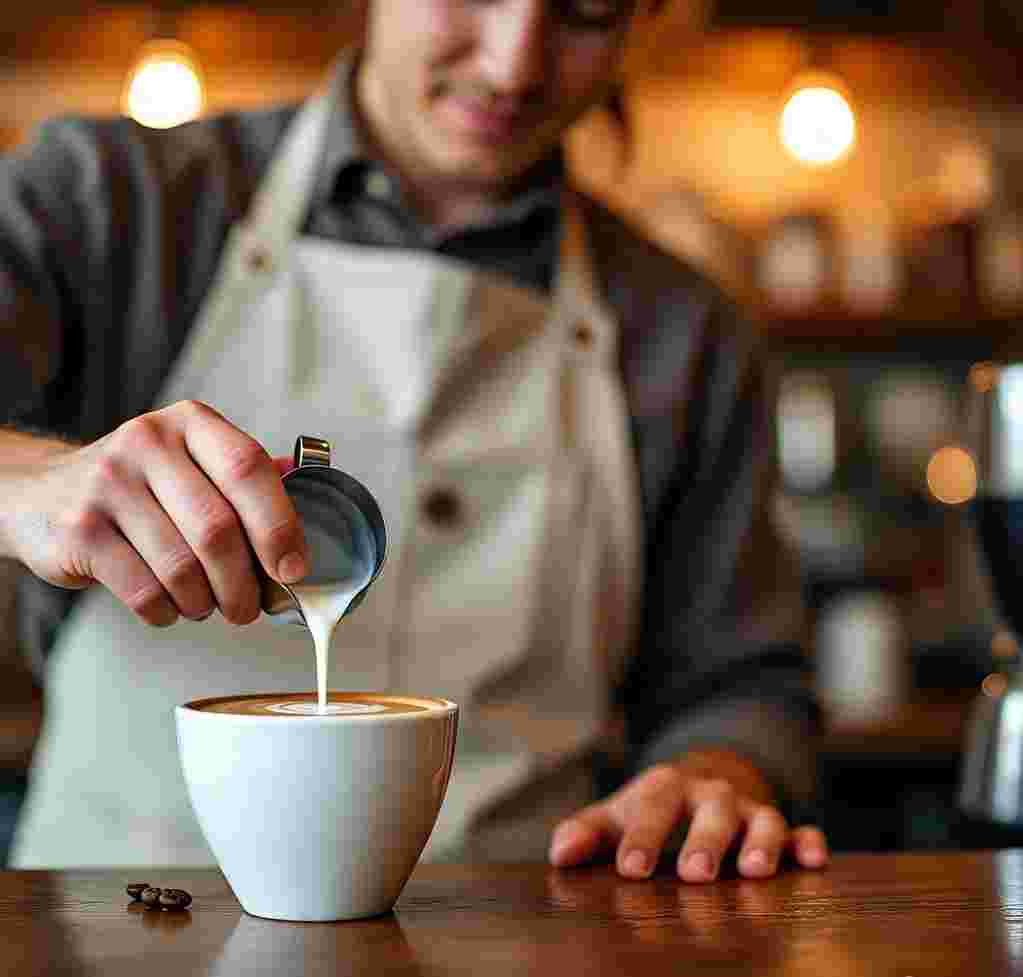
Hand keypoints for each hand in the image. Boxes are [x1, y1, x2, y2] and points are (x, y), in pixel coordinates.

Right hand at [0, 401, 307, 626]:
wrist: (40, 494)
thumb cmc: (140, 486)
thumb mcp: (193, 461)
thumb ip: (247, 475)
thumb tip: (310, 485)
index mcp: (191, 423)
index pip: (249, 469)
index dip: (279, 525)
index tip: (294, 569)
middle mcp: (148, 443)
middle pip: (218, 529)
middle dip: (244, 583)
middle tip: (250, 608)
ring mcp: (109, 484)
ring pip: (182, 568)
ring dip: (206, 603)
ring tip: (208, 606)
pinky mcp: (81, 529)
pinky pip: (144, 591)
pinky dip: (168, 612)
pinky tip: (170, 607)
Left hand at [548, 749, 828, 881]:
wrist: (701, 780)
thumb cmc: (652, 809)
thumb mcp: (617, 815)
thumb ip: (587, 832)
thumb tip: (560, 854)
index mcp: (666, 787)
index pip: (653, 806)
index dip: (642, 837)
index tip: (631, 870)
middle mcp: (710, 794)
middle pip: (711, 810)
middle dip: (705, 841)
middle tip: (696, 874)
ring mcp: (748, 809)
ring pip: (763, 817)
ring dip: (762, 842)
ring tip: (756, 872)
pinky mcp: (781, 827)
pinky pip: (801, 830)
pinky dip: (809, 842)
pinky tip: (813, 860)